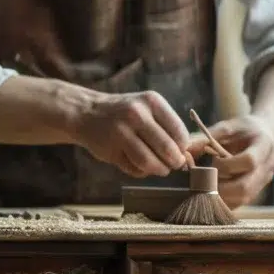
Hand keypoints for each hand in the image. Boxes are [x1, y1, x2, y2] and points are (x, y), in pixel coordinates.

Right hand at [71, 91, 192, 177]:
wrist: (86, 112)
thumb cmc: (125, 113)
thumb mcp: (146, 109)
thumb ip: (167, 128)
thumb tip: (187, 156)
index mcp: (151, 101)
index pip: (179, 132)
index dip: (183, 148)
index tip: (179, 152)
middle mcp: (136, 114)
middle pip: (167, 149)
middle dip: (174, 162)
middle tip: (173, 165)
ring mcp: (120, 132)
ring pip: (149, 162)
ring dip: (159, 170)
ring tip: (159, 169)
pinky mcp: (110, 150)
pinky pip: (133, 169)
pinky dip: (141, 172)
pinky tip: (138, 164)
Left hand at [185, 114, 273, 207]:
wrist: (270, 135)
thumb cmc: (246, 129)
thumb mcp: (229, 126)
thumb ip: (207, 136)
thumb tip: (184, 149)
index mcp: (264, 145)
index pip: (249, 161)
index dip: (227, 165)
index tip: (213, 160)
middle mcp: (268, 166)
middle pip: (245, 187)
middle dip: (219, 186)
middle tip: (202, 180)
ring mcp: (264, 181)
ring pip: (243, 198)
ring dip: (220, 196)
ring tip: (204, 186)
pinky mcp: (257, 190)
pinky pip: (241, 202)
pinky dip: (224, 201)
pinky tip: (210, 192)